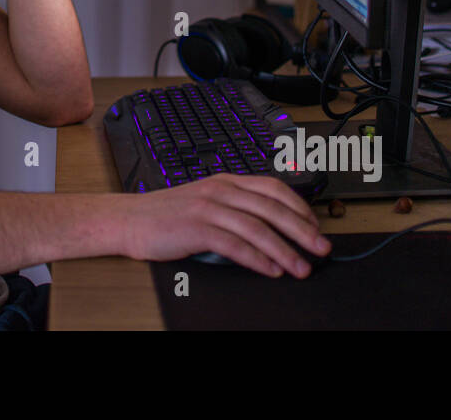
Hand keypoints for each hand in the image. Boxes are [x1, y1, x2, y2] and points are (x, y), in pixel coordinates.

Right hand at [118, 174, 329, 277]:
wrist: (129, 219)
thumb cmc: (167, 215)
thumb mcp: (205, 201)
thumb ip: (235, 207)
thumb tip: (271, 227)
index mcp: (226, 181)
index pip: (273, 188)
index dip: (300, 207)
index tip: (316, 226)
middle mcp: (220, 190)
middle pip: (272, 208)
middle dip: (302, 230)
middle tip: (321, 248)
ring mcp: (208, 208)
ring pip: (258, 228)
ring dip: (284, 250)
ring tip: (300, 267)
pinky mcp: (197, 229)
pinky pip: (235, 245)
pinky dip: (257, 259)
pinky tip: (271, 270)